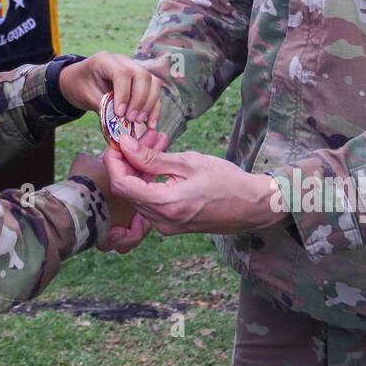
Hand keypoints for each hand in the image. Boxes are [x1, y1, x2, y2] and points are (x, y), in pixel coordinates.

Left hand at [59, 52, 162, 127]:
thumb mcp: (85, 95)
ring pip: (153, 82)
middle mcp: (123, 61)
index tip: (120, 114)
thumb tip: (120, 121)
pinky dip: (154, 107)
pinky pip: (154, 91)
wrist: (78, 81)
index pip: (123, 74)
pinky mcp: (140, 80)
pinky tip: (150, 123)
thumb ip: (102, 105)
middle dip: (140, 100)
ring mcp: (134, 68)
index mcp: (105, 60)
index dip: (124, 94)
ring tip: (139, 121)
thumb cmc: (79, 86)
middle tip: (131, 119)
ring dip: (149, 104)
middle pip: (142, 76)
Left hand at [102, 135, 288, 236]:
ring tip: (154, 146)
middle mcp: (162, 221)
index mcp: (165, 204)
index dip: (113, 162)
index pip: (122, 185)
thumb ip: (152, 157)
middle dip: (126, 163)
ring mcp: (166, 226)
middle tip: (138, 139)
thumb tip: (124, 145)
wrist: (252, 206)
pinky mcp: (171, 225)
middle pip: (127, 191)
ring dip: (138, 171)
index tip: (117, 142)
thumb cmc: (226, 180)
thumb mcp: (188, 162)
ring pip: (137, 196)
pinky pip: (149, 202)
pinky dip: (148, 182)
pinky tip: (160, 163)